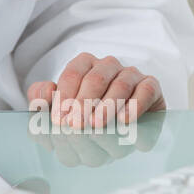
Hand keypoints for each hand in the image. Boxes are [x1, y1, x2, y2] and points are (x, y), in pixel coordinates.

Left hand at [27, 52, 165, 130]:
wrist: (116, 130)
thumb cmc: (82, 117)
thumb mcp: (57, 109)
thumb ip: (41, 99)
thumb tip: (46, 91)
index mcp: (84, 64)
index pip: (72, 74)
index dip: (64, 96)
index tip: (59, 119)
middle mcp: (108, 65)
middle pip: (95, 78)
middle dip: (83, 103)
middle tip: (75, 125)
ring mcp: (131, 75)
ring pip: (120, 85)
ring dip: (107, 106)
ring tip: (96, 125)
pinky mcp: (151, 87)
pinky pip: (146, 91)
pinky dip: (135, 106)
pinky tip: (124, 121)